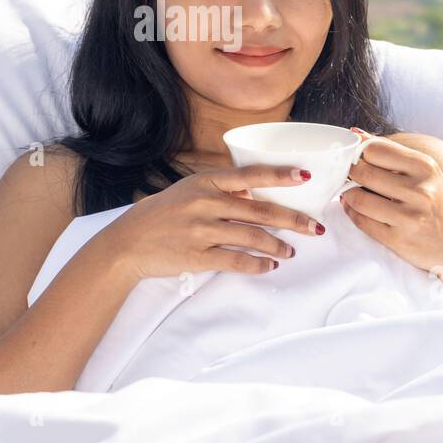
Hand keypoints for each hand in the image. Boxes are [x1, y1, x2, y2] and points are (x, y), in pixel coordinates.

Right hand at [106, 164, 325, 282]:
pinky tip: (269, 266)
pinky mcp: (198, 256)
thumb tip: (256, 194)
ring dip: (277, 246)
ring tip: (290, 252)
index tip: (305, 177)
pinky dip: (258, 265)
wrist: (128, 242)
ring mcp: (202, 230)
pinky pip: (237, 261)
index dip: (280, 176)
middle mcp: (206, 202)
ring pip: (253, 237)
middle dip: (293, 220)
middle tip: (313, 226)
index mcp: (205, 181)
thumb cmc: (162, 214)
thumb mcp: (188, 190)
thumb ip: (220, 190)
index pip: (250, 175)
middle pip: (260, 210)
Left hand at [339, 128, 442, 302]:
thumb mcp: (428, 175)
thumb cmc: (442, 209)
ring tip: (350, 191)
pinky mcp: (399, 239)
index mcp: (426, 168)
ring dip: (348, 194)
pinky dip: (352, 213)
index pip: (376, 149)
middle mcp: (420, 190)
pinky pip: (362, 221)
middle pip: (363, 172)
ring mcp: (409, 217)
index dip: (357, 151)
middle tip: (346, 174)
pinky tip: (354, 208)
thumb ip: (393, 154)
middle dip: (349, 172)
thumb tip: (357, 134)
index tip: (351, 155)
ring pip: (358, 198)